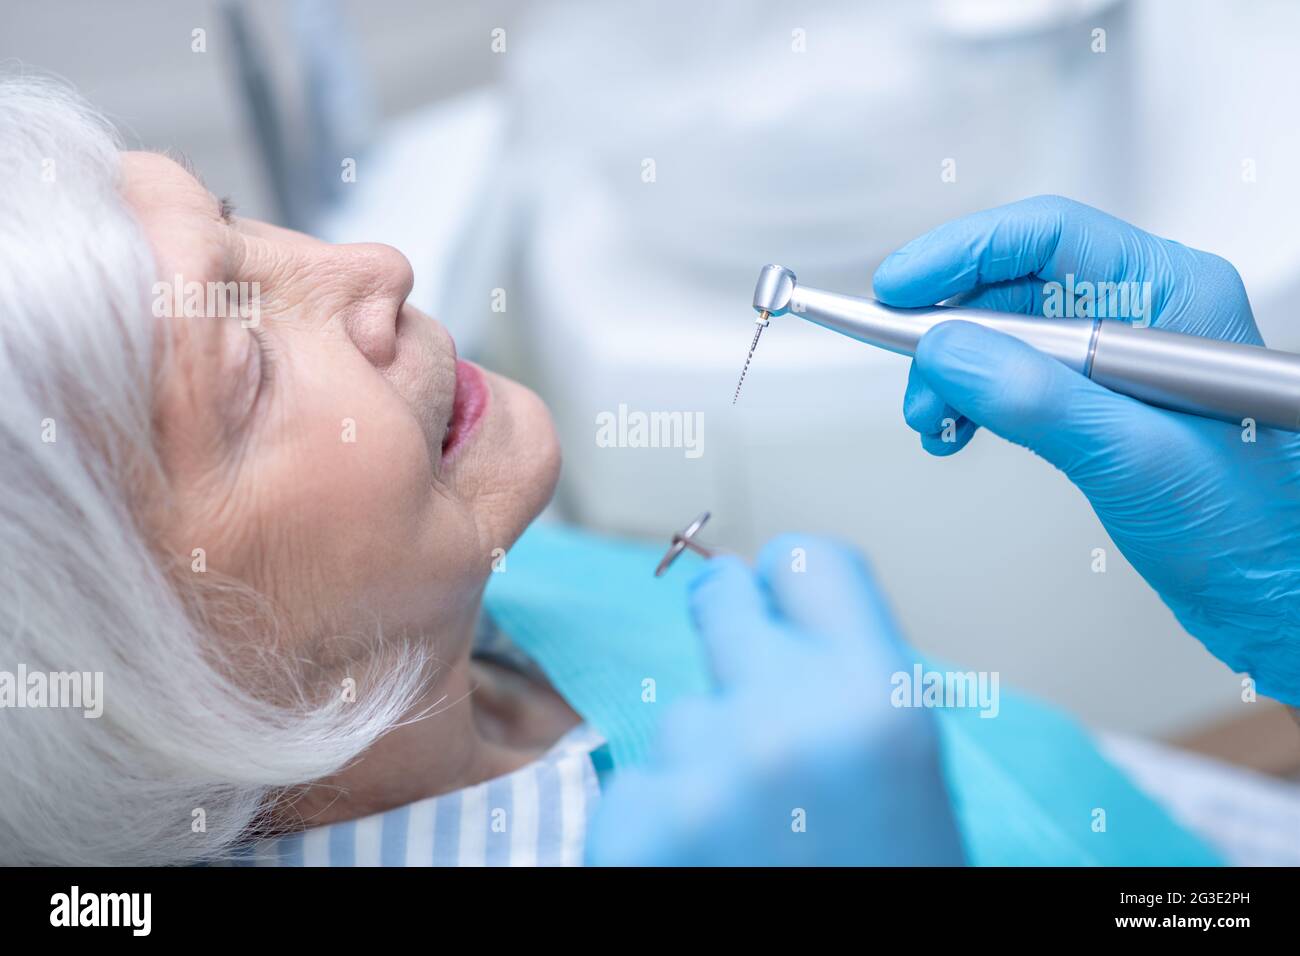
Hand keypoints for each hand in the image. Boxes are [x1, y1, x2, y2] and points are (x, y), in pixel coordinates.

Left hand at [585, 535, 963, 865]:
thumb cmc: (893, 884)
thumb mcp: (912, 773)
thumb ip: (851, 682)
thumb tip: (780, 617)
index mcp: (876, 698)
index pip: (804, 559)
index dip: (790, 584)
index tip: (778, 602)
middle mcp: (784, 718)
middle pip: (721, 599)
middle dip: (732, 634)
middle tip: (748, 694)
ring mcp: (701, 775)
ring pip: (679, 714)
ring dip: (703, 756)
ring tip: (751, 833)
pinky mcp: (635, 830)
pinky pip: (636, 783)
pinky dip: (662, 820)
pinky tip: (705, 866)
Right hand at [874, 195, 1299, 704]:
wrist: (1270, 596)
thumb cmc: (1248, 530)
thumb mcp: (1134, 458)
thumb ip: (1037, 399)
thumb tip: (947, 351)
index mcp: (1172, 294)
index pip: (1047, 236)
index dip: (960, 253)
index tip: (897, 289)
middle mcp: (1144, 312)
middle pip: (1014, 282)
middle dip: (947, 329)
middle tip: (914, 381)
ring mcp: (1117, 357)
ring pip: (1004, 332)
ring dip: (953, 371)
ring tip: (934, 421)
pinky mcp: (1095, 399)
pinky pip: (1013, 375)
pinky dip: (972, 399)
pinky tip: (958, 431)